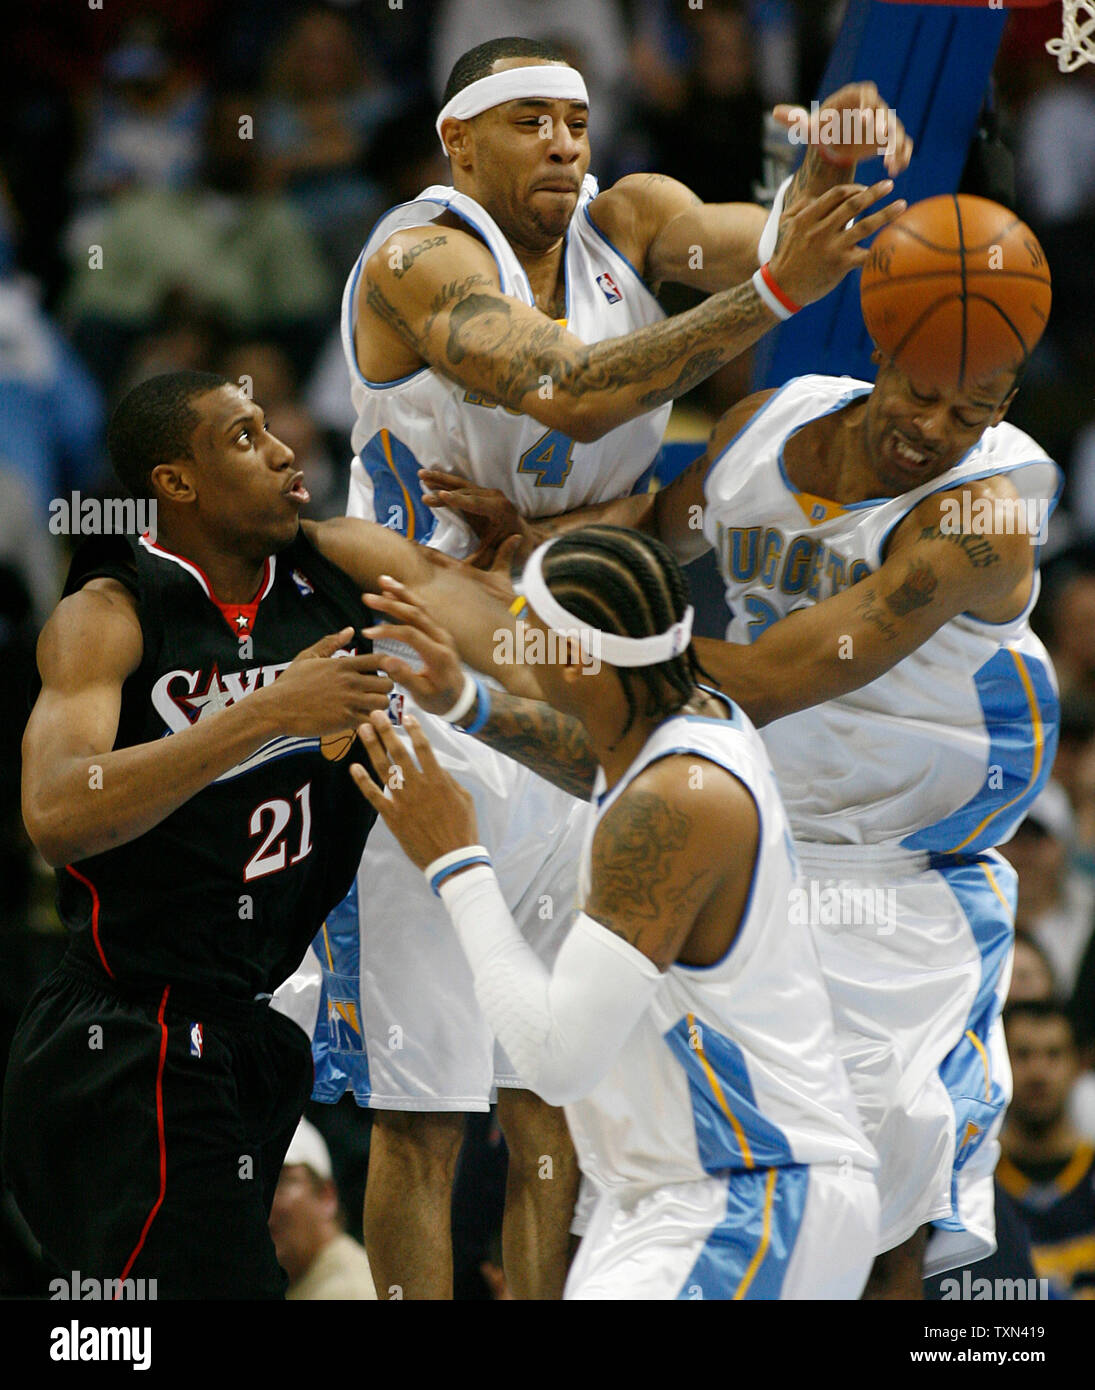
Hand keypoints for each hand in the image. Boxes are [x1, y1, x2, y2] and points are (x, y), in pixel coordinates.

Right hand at [256, 627, 392, 736]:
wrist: (275, 708)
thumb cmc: (291, 683)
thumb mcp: (308, 656)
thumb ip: (331, 643)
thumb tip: (349, 630)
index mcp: (343, 665)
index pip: (381, 660)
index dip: (389, 666)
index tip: (384, 673)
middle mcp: (349, 681)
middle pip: (388, 683)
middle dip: (385, 689)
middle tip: (376, 693)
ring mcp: (348, 701)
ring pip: (383, 703)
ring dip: (380, 706)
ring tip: (369, 708)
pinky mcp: (345, 720)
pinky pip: (371, 721)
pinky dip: (371, 722)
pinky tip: (361, 720)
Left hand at [349, 710, 479, 871]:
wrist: (452, 859)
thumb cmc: (463, 828)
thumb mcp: (465, 798)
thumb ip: (448, 780)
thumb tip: (435, 766)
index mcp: (438, 781)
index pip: (423, 748)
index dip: (414, 730)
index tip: (406, 716)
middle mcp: (418, 787)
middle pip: (399, 753)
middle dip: (386, 731)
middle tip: (375, 714)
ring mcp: (403, 802)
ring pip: (384, 769)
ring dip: (372, 747)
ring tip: (363, 730)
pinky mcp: (392, 817)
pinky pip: (374, 796)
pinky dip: (363, 781)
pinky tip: (353, 767)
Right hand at [362, 577, 471, 717]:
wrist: (461, 697)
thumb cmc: (441, 699)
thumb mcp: (423, 695)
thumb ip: (406, 677)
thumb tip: (387, 661)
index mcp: (438, 655)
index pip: (411, 635)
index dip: (388, 631)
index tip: (367, 633)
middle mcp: (441, 638)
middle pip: (416, 614)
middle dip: (391, 604)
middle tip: (367, 598)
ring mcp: (441, 632)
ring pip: (421, 607)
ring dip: (401, 593)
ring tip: (382, 580)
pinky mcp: (437, 631)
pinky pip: (422, 611)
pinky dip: (407, 600)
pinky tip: (392, 592)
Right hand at [419, 468, 539, 567]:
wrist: (525, 538)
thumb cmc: (510, 549)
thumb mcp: (493, 557)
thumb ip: (476, 563)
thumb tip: (455, 573)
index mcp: (500, 511)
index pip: (476, 504)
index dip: (458, 500)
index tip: (442, 495)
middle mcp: (495, 497)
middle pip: (465, 490)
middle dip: (443, 489)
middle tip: (423, 488)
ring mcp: (488, 493)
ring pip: (462, 484)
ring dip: (440, 479)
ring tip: (421, 474)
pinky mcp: (481, 493)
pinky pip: (461, 486)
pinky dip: (444, 482)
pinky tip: (428, 478)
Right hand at [768, 180, 906, 307]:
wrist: (782, 288)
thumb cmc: (786, 256)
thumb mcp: (785, 226)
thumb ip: (800, 206)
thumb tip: (816, 194)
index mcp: (808, 217)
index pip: (837, 194)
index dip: (854, 188)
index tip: (865, 190)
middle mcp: (821, 230)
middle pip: (854, 205)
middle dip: (874, 193)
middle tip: (890, 186)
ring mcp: (832, 248)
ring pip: (865, 226)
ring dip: (887, 214)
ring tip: (902, 205)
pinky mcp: (840, 265)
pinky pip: (866, 254)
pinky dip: (881, 248)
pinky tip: (895, 242)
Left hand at [773, 82, 912, 177]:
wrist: (836, 140)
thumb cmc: (822, 129)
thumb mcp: (809, 127)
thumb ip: (796, 120)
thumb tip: (775, 112)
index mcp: (855, 97)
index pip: (865, 93)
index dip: (866, 103)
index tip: (863, 116)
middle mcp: (873, 107)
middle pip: (884, 112)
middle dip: (884, 124)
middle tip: (881, 137)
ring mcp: (884, 122)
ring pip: (896, 130)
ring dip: (896, 146)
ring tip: (890, 164)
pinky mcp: (889, 139)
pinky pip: (901, 145)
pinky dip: (901, 156)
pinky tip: (895, 171)